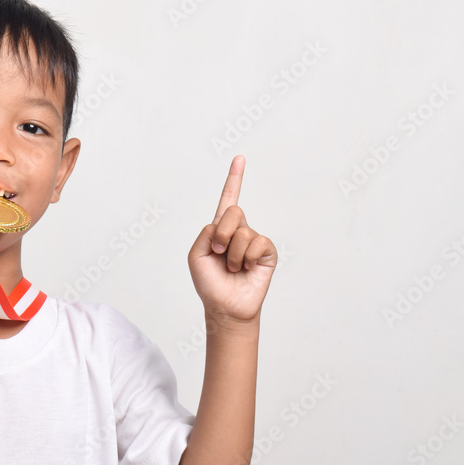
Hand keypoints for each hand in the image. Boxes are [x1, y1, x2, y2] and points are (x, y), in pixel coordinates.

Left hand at [187, 156, 276, 323]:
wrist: (224, 306)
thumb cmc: (209, 283)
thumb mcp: (196, 255)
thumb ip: (206, 233)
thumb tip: (227, 225)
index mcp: (219, 229)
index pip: (228, 199)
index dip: (234, 179)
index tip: (240, 158)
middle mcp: (238, 231)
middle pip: (233, 211)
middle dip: (221, 234)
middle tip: (218, 253)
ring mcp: (254, 241)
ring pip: (242, 231)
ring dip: (232, 254)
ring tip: (232, 268)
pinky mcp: (267, 252)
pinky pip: (258, 243)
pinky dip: (246, 258)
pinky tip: (245, 269)